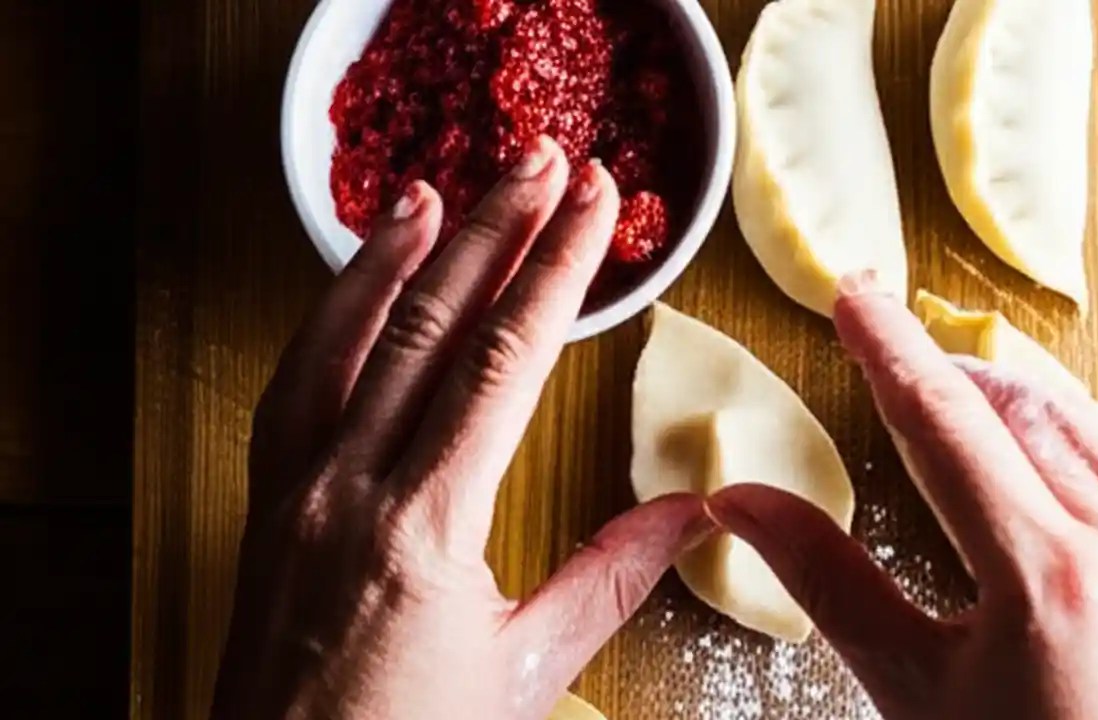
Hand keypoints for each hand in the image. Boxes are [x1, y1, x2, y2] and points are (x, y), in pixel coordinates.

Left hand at [212, 137, 709, 719]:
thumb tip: (692, 513)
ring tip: (438, 186)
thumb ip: (610, 581)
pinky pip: (297, 384)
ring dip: (397, 253)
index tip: (596, 206)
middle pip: (432, 324)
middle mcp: (350, 489)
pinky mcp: (270, 502)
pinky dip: (331, 317)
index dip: (557, 270)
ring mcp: (298, 489)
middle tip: (541, 160)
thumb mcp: (525, 673)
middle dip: (494, 230)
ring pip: (349, 338)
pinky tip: (357, 283)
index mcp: (425, 527)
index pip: (507, 361)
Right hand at [708, 274, 1097, 718]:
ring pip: (1091, 431)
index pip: (943, 424)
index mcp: (1040, 573)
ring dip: (1021, 388)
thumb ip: (828, 585)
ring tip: (967, 366)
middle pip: (1015, 415)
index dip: (888, 350)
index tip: (855, 296)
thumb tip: (742, 505)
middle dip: (943, 369)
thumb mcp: (912, 693)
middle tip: (889, 336)